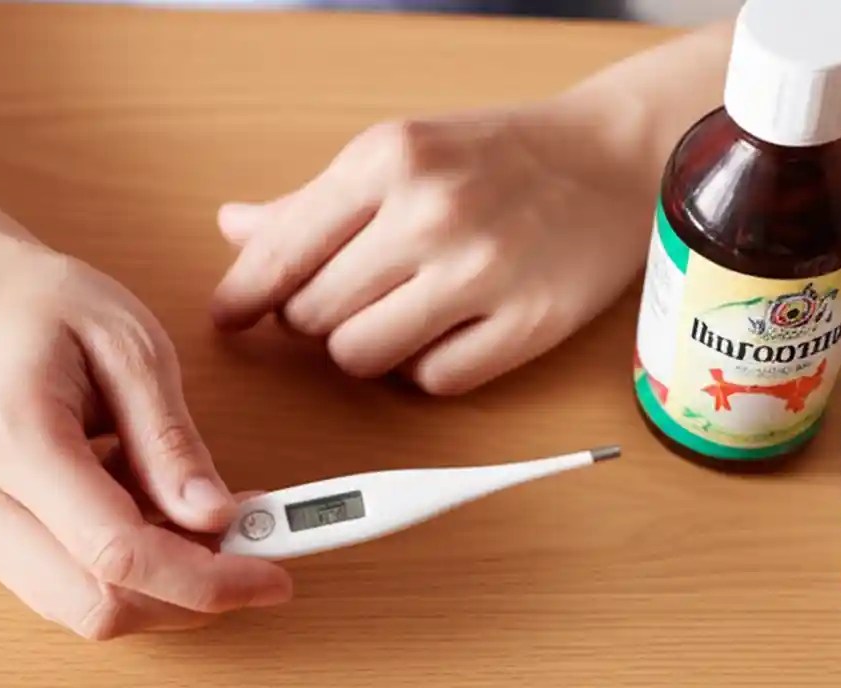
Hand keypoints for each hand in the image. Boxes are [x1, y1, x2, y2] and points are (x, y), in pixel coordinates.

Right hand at [0, 231, 291, 639]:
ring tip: (204, 517)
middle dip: (189, 596)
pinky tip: (154, 510)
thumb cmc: (42, 306)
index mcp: (12, 440)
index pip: (117, 553)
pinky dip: (127, 568)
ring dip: (162, 584)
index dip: (206, 579)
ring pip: (81, 608)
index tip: (272, 576)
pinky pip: (64, 583)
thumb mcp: (132, 348)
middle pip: (96, 606)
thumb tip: (216, 516)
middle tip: (254, 551)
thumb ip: (171, 440)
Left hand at [210, 100, 652, 394]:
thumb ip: (315, 201)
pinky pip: (433, 382)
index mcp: (388, 159)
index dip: (245, 295)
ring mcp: (484, 271)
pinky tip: (448, 332)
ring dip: (366, 349)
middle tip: (348, 301)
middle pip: (313, 317)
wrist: (611, 159)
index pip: (281, 252)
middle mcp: (432, 212)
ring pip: (361, 359)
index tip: (229, 316)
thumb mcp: (402, 153)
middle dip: (316, 320)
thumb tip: (235, 230)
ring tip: (397, 317)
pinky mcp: (529, 323)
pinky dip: (427, 368)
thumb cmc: (498, 157)